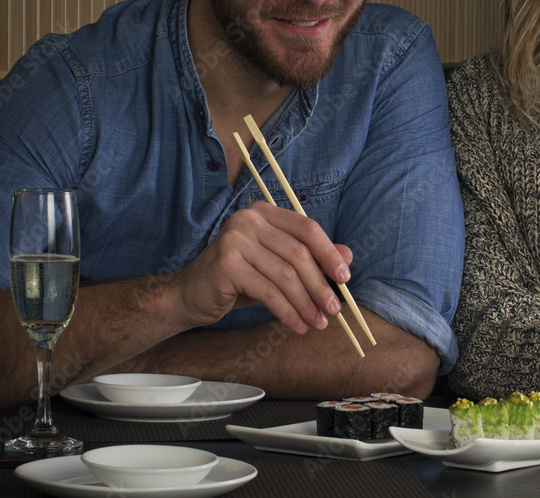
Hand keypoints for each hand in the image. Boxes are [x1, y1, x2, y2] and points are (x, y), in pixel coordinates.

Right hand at [167, 202, 351, 332]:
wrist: (191, 295)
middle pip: (298, 254)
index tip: (345, 278)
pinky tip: (297, 325)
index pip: (307, 228)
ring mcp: (235, 239)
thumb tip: (348, 256)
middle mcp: (248, 219)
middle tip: (334, 310)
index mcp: (265, 212)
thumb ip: (310, 256)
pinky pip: (268, 292)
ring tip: (318, 323)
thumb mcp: (277, 264)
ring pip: (285, 275)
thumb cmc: (239, 278)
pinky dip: (288, 311)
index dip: (329, 254)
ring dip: (306, 303)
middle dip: (320, 285)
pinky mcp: (226, 265)